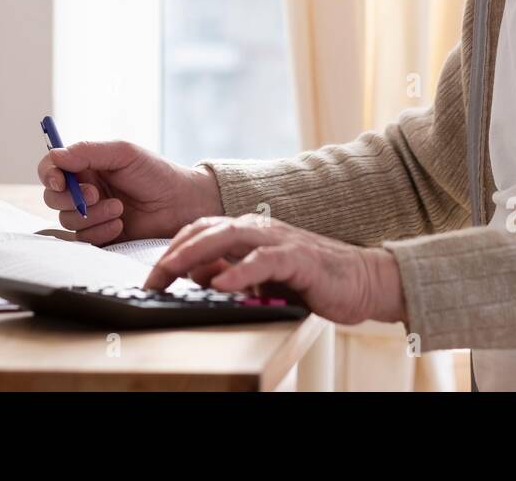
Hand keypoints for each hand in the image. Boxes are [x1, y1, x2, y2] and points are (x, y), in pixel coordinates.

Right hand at [37, 141, 223, 244]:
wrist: (182, 203)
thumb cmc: (156, 173)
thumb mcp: (123, 153)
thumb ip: (88, 152)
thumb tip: (56, 155)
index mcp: (87, 166)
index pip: (52, 168)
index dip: (49, 174)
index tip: (60, 181)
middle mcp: (85, 189)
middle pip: (53, 197)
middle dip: (70, 198)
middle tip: (95, 195)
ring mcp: (92, 214)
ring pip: (68, 220)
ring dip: (91, 216)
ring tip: (119, 209)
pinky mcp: (101, 235)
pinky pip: (84, 239)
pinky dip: (100, 232)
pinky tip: (120, 225)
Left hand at [142, 215, 406, 325]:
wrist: (364, 280)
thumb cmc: (313, 281)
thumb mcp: (263, 282)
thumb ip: (232, 275)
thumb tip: (198, 278)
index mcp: (250, 232)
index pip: (201, 232)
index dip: (173, 250)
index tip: (150, 277)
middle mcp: (261, 229)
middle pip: (207, 229)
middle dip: (175, 252)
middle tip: (151, 278)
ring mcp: (281, 240)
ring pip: (230, 236)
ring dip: (197, 253)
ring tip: (172, 270)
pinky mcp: (300, 258)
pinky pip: (265, 261)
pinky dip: (240, 272)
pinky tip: (221, 285)